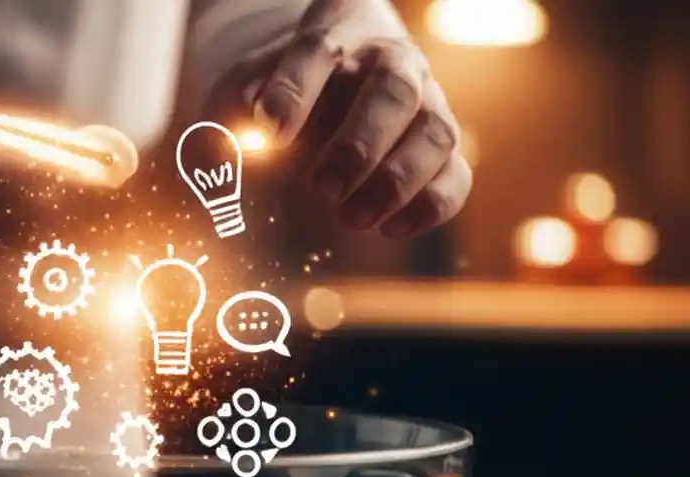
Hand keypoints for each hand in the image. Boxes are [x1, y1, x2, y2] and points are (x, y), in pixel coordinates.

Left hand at [216, 0, 471, 239]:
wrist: (329, 83)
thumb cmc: (280, 88)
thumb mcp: (244, 87)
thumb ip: (234, 110)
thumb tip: (243, 142)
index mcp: (336, 33)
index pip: (320, 49)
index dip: (295, 88)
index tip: (269, 129)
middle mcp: (390, 60)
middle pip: (393, 89)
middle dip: (359, 145)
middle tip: (321, 189)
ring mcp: (425, 101)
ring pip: (436, 132)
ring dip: (397, 181)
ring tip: (351, 218)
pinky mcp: (441, 147)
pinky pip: (456, 173)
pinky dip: (431, 205)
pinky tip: (390, 230)